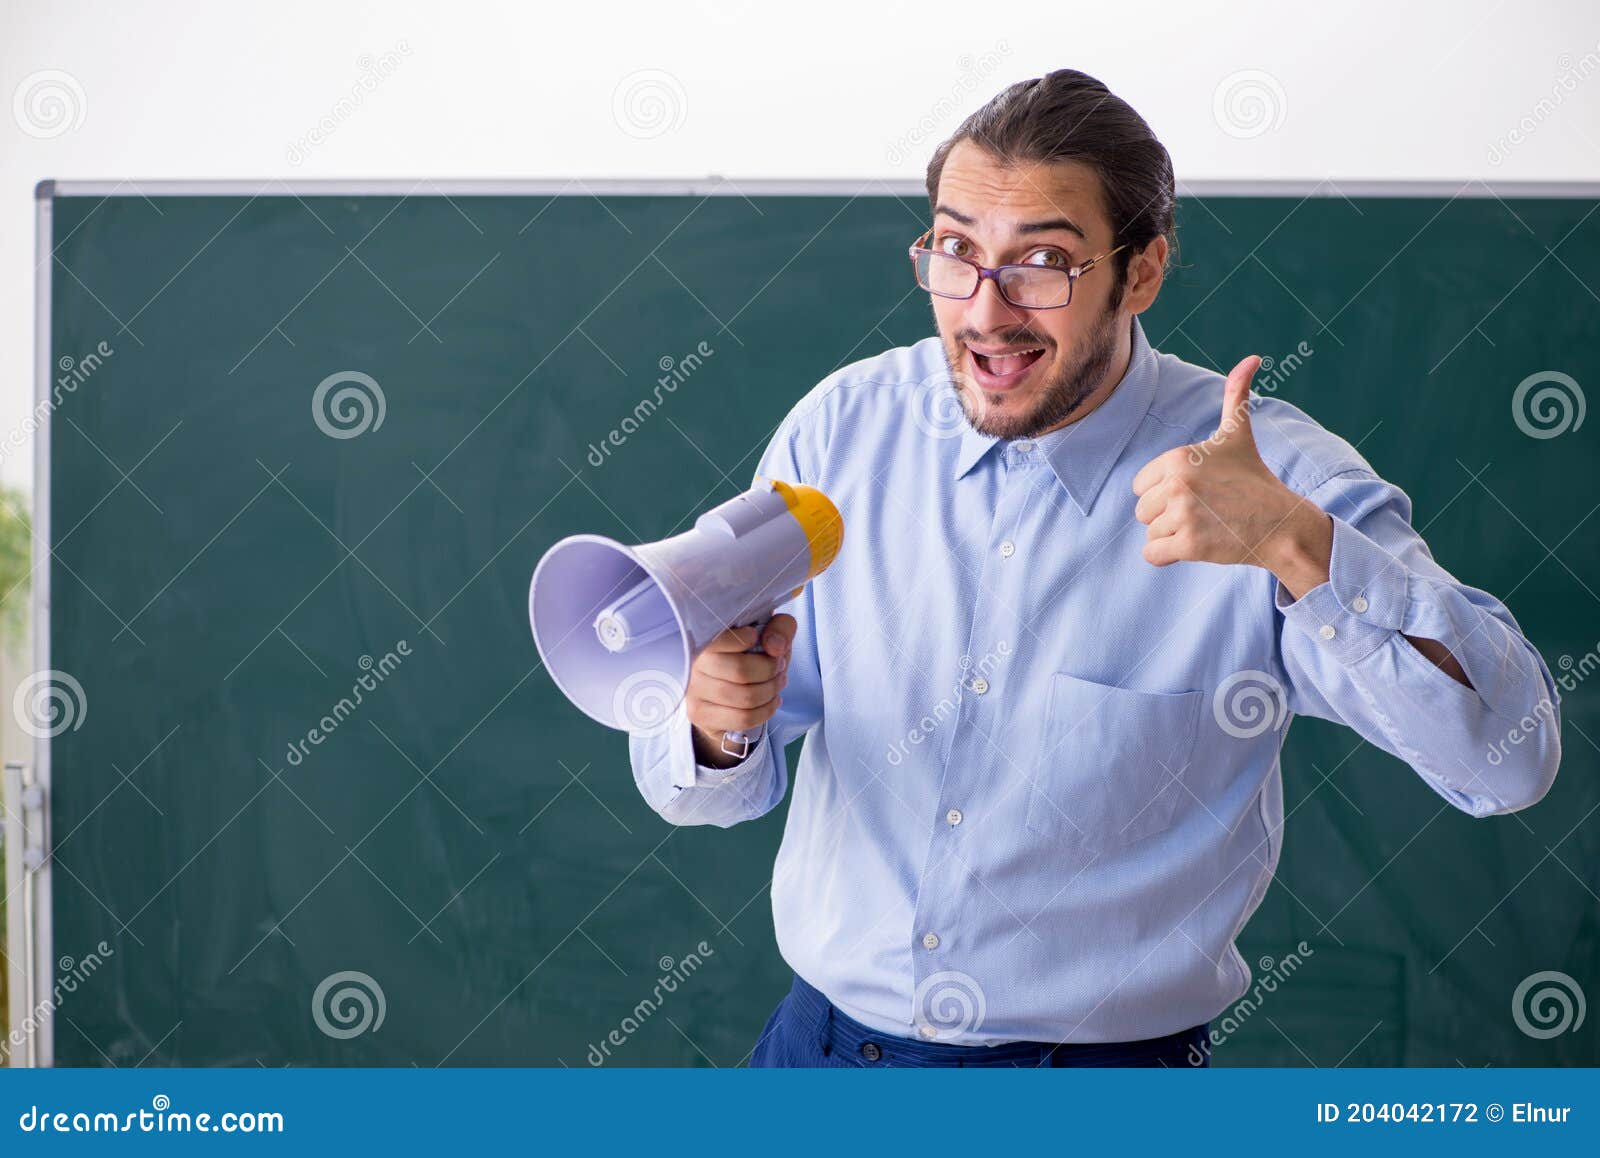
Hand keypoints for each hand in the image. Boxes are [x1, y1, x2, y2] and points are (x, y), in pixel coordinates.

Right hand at [686, 614, 795, 760]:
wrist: (733, 685)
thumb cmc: (752, 653)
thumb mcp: (771, 632)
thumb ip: (780, 628)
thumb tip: (775, 647)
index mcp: (706, 639)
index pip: (723, 640)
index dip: (747, 640)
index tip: (758, 639)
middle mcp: (694, 664)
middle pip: (741, 672)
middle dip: (770, 671)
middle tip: (779, 667)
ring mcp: (694, 692)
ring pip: (745, 698)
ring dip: (771, 691)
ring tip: (778, 683)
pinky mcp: (700, 715)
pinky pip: (743, 718)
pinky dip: (766, 711)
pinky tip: (772, 701)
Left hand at [1131, 355, 1332, 597]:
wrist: (1281, 524)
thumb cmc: (1254, 480)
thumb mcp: (1239, 435)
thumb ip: (1236, 396)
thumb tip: (1253, 357)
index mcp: (1178, 457)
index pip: (1140, 486)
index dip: (1165, 491)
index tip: (1198, 491)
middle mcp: (1178, 483)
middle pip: (1142, 511)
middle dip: (1167, 516)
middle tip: (1204, 511)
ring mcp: (1183, 514)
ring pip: (1149, 534)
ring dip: (1172, 536)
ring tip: (1205, 526)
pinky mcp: (1189, 545)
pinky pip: (1152, 556)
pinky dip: (1169, 557)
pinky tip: (1197, 545)